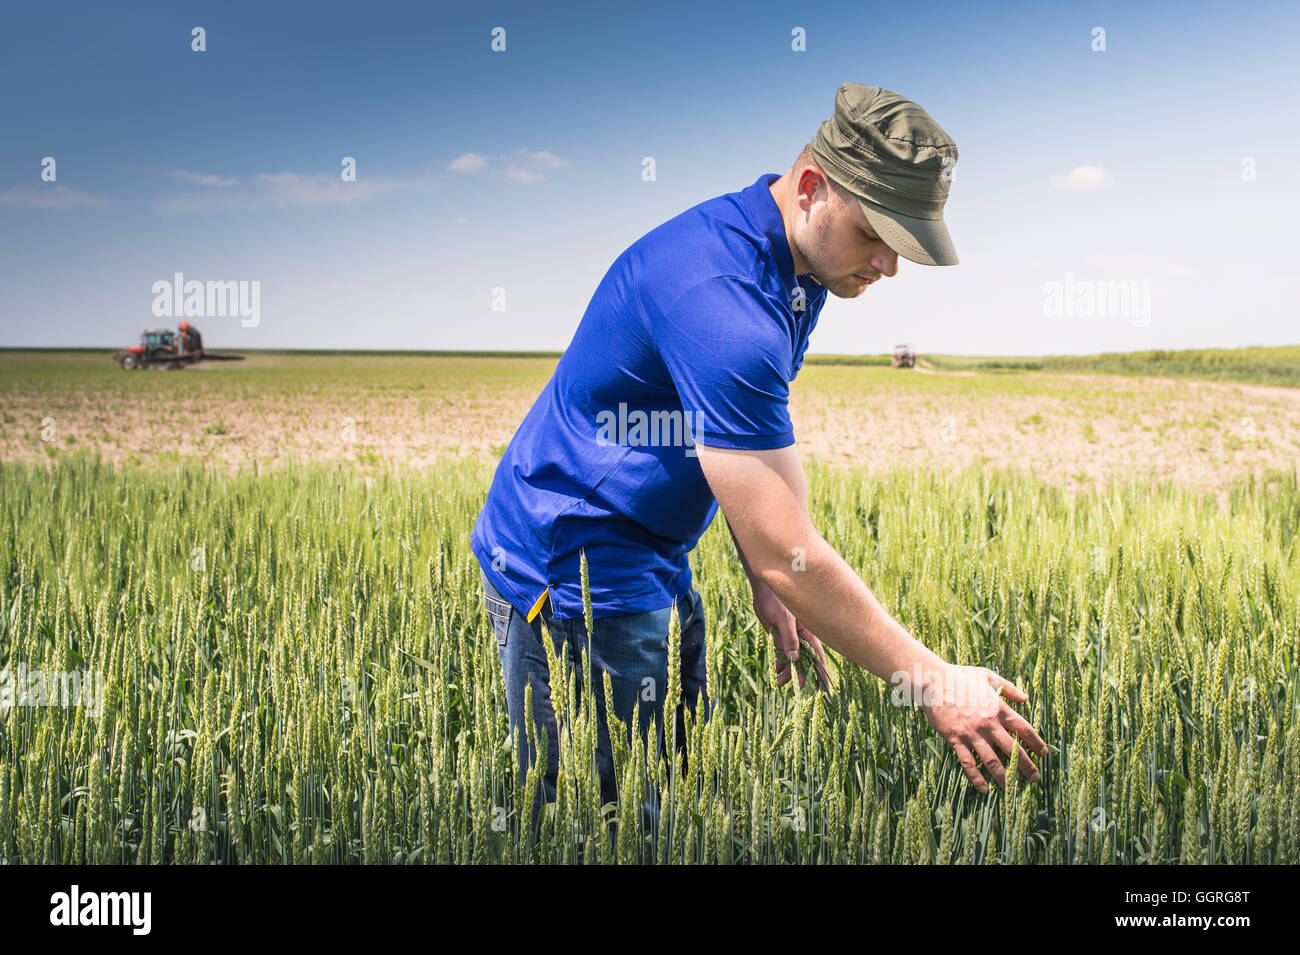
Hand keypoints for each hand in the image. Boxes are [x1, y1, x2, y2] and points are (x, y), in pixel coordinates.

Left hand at [750, 577, 830, 690]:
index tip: (824, 688)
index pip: (817, 657)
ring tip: (780, 685)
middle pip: (804, 662)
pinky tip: (776, 672)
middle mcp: (801, 638)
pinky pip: (782, 654)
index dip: (821, 673)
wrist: (764, 591)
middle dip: (801, 677)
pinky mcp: (779, 637)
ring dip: (788, 673)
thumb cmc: (778, 600)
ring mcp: (790, 638)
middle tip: (795, 692)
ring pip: (792, 660)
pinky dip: (780, 664)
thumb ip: (789, 638)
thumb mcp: (784, 619)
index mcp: (808, 634)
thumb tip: (795, 659)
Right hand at [914, 663, 1046, 793]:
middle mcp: (988, 724)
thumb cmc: (960, 676)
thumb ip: (1008, 687)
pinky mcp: (955, 740)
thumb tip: (1026, 698)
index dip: (1036, 743)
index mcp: (998, 708)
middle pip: (1012, 749)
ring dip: (1004, 777)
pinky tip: (984, 789)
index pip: (1023, 729)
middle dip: (1026, 766)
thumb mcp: (987, 676)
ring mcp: (971, 734)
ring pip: (992, 761)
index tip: (1043, 754)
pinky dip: (976, 778)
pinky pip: (968, 763)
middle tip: (1035, 778)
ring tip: (1012, 789)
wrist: (932, 681)